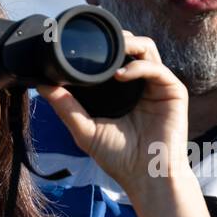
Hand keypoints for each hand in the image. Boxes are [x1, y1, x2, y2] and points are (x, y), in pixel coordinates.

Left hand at [36, 33, 188, 194]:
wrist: (147, 178)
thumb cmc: (120, 158)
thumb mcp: (85, 129)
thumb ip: (66, 107)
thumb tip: (42, 85)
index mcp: (124, 90)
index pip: (115, 57)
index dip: (102, 47)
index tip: (80, 43)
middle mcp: (142, 84)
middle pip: (133, 46)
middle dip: (117, 39)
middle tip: (97, 41)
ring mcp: (159, 87)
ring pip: (147, 49)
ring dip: (130, 44)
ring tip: (112, 50)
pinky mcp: (174, 92)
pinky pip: (158, 69)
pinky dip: (139, 66)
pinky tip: (121, 75)